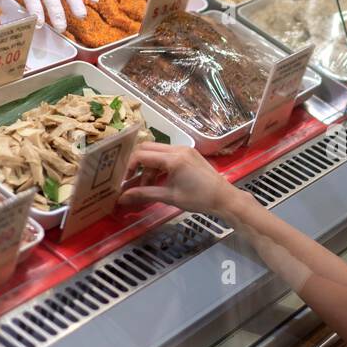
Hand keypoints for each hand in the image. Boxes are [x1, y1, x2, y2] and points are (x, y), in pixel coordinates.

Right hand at [120, 143, 244, 217]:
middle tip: (132, 180)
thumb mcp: (169, 197)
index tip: (124, 180)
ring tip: (148, 185)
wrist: (224, 198)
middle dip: (138, 164)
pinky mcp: (190, 154)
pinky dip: (160, 165)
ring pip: (158, 151)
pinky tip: (160, 180)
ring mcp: (185, 150)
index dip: (129, 166)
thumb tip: (122, 198)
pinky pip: (168, 154)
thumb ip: (144, 194)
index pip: (142, 155)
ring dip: (149, 166)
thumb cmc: (199, 199)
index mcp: (173, 158)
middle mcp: (178, 149)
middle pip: (148, 148)